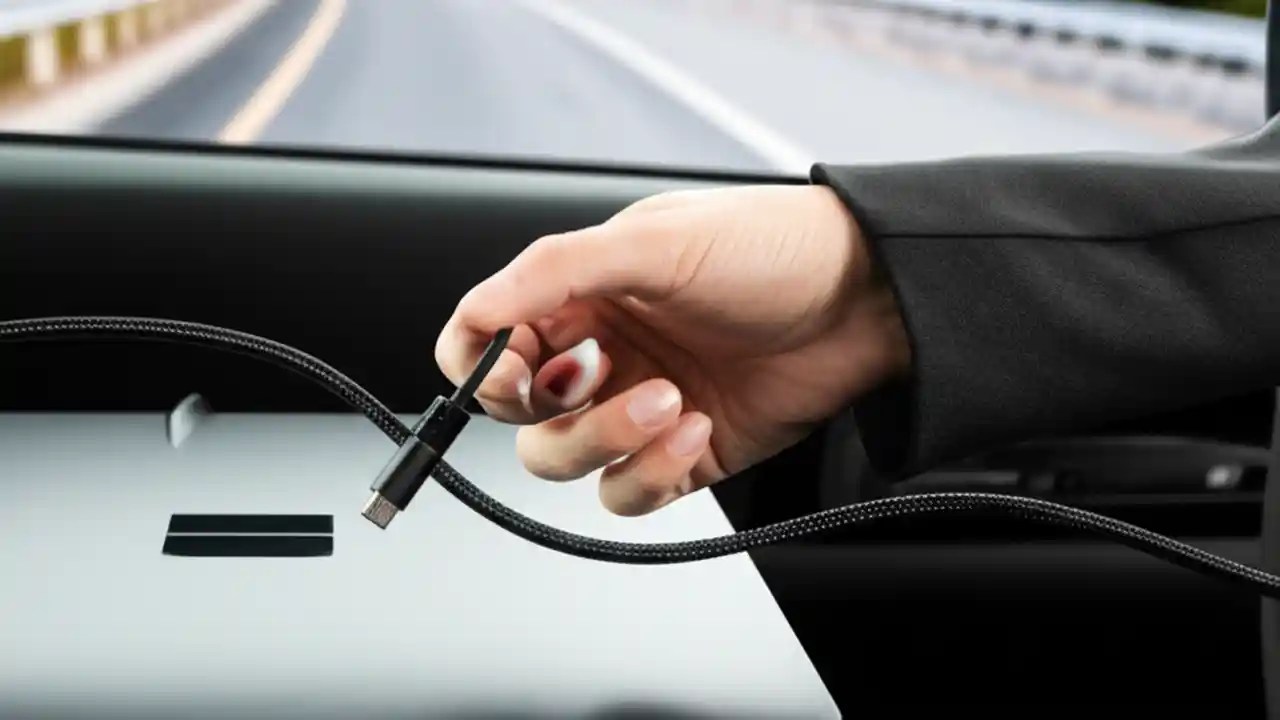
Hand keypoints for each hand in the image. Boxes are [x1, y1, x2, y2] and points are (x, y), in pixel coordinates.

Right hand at [435, 185, 909, 515]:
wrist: (869, 298)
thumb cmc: (770, 248)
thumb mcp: (654, 241)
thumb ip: (554, 273)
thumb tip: (475, 311)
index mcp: (582, 293)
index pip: (488, 341)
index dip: (481, 366)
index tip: (510, 375)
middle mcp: (604, 351)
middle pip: (522, 416)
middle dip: (552, 411)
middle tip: (593, 381)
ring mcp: (641, 407)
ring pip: (571, 460)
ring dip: (608, 440)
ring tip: (669, 401)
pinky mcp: (684, 454)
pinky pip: (631, 490)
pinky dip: (652, 471)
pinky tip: (696, 427)